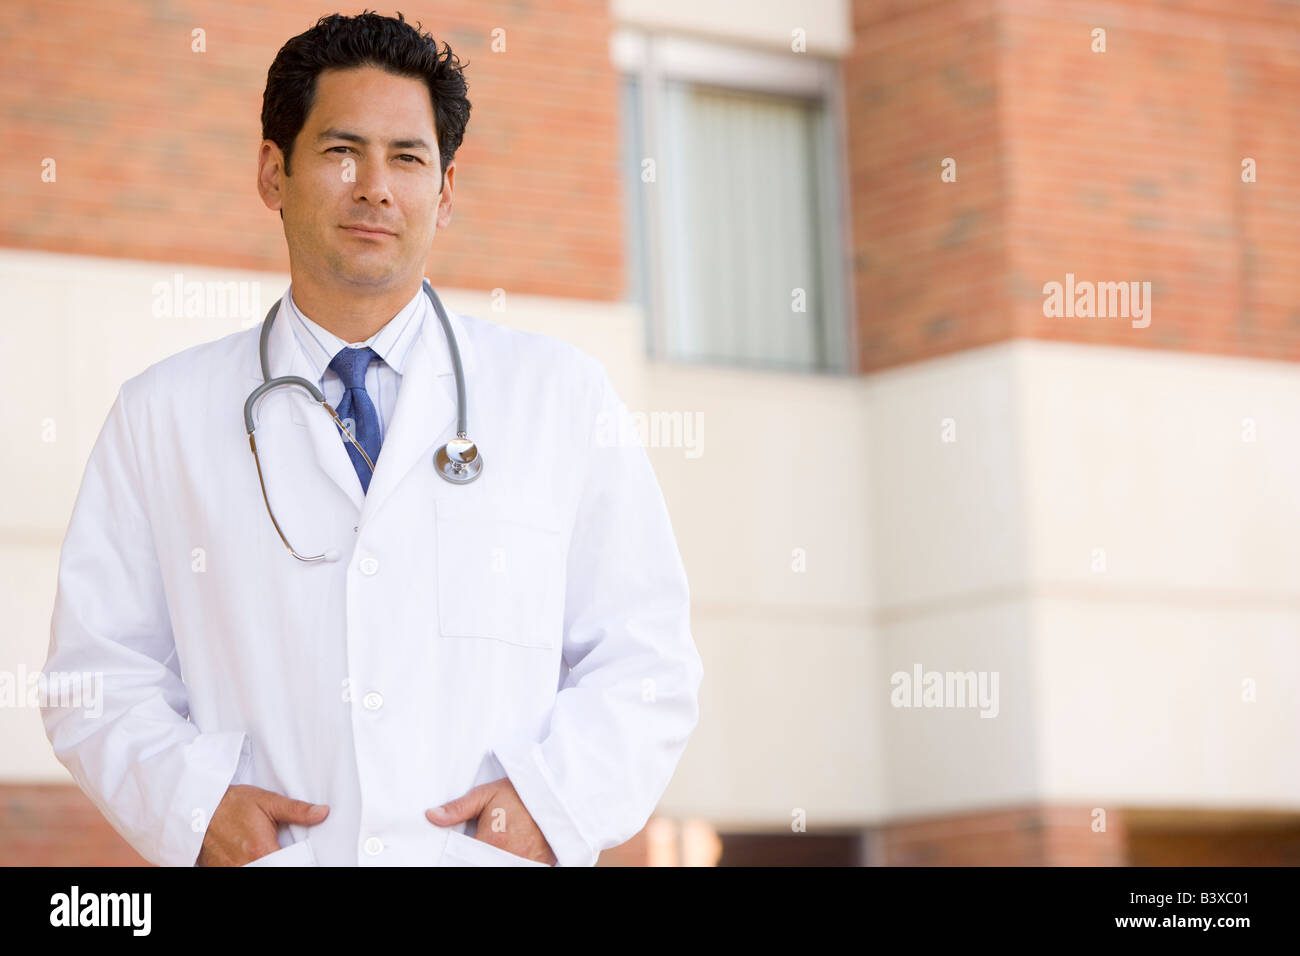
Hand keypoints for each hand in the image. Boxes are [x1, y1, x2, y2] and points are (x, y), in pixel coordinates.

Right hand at [196, 785, 328, 865]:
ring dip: (267, 864)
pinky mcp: (220, 872)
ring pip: (258, 871)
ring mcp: (231, 871)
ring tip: (268, 852)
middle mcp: (246, 865)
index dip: (299, 862)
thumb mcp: (268, 801)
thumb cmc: (233, 803)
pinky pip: (241, 872)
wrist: (197, 808)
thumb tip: (323, 813)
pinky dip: (252, 865)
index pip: (290, 866)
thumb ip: (297, 810)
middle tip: (283, 852)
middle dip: (283, 862)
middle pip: (275, 870)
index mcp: (261, 850)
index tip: (303, 857)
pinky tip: (256, 858)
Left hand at [426, 777, 555, 865]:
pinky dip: (510, 862)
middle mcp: (507, 857)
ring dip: (491, 860)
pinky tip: (506, 854)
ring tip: (496, 846)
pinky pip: (519, 868)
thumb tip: (432, 816)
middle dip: (475, 859)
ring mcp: (524, 863)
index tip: (464, 848)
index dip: (458, 857)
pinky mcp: (538, 865)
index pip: (463, 860)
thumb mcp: (486, 795)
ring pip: (498, 866)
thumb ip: (458, 808)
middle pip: (480, 864)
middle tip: (483, 843)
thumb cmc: (519, 793)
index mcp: (491, 841)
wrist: (553, 792)